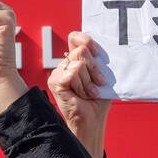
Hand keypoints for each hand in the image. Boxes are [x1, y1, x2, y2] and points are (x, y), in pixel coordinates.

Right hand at [48, 31, 111, 157]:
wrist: (93, 120)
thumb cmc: (98, 101)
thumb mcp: (102, 75)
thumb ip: (97, 59)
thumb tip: (97, 49)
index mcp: (75, 60)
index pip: (75, 37)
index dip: (87, 41)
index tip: (98, 54)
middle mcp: (65, 65)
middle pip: (81, 50)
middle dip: (94, 69)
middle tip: (96, 84)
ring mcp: (58, 73)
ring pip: (78, 63)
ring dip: (89, 81)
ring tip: (88, 93)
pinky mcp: (55, 82)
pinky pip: (72, 74)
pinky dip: (82, 86)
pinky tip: (82, 96)